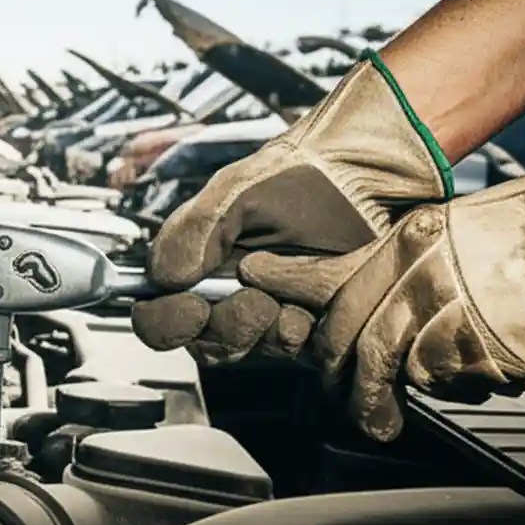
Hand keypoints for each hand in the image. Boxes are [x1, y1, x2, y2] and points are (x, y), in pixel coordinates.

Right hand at [134, 52, 452, 364]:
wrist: (371, 177)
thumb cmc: (304, 174)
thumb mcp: (237, 191)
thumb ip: (195, 231)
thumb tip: (165, 276)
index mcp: (194, 259)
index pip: (153, 310)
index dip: (165, 320)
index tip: (193, 308)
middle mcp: (221, 289)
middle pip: (198, 341)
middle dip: (224, 328)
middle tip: (253, 301)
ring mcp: (262, 309)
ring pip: (241, 348)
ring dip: (261, 332)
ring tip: (286, 302)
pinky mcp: (302, 325)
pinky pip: (285, 350)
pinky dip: (294, 336)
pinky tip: (309, 311)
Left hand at [241, 146, 524, 440]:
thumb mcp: (454, 231)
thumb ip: (405, 262)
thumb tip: (359, 293)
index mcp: (411, 239)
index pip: (329, 272)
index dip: (287, 280)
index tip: (256, 278)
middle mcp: (421, 271)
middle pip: (349, 332)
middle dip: (337, 371)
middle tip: (342, 393)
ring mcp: (450, 310)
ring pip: (388, 363)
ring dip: (379, 396)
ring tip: (381, 417)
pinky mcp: (481, 348)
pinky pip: (440, 381)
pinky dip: (443, 389)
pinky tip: (460, 382)